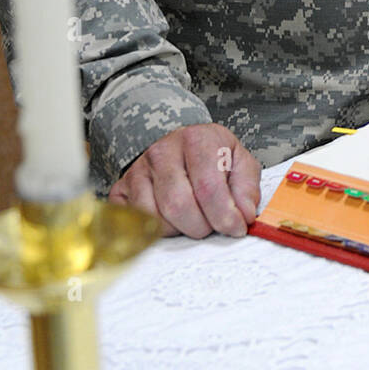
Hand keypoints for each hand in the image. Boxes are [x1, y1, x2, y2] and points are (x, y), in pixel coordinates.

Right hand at [108, 123, 260, 238]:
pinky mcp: (121, 189)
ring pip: (156, 218)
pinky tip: (172, 220)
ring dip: (180, 230)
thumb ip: (247, 187)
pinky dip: (158, 231)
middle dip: (202, 226)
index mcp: (196, 139)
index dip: (225, 216)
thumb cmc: (212, 157)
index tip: (235, 228)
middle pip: (179, 205)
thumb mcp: (239, 162)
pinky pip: (137, 223)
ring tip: (193, 218)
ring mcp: (138, 170)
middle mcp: (162, 151)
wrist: (180, 146)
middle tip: (212, 224)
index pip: (208, 187)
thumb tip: (244, 214)